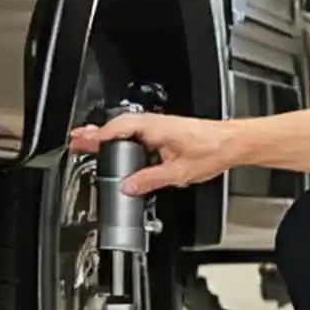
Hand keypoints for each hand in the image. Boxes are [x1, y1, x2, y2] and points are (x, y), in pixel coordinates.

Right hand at [69, 113, 237, 195]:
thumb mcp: (179, 172)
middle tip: (76, 141)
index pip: (119, 128)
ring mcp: (162, 127)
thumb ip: (150, 180)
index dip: (100, 137)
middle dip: (97, 134)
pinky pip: (139, 133)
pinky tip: (119, 149)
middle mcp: (157, 123)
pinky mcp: (167, 132)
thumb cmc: (213, 150)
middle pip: (119, 126)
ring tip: (89, 144)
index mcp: (156, 128)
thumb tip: (128, 186)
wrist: (233, 143)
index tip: (85, 143)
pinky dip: (125, 139)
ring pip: (128, 129)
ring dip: (109, 136)